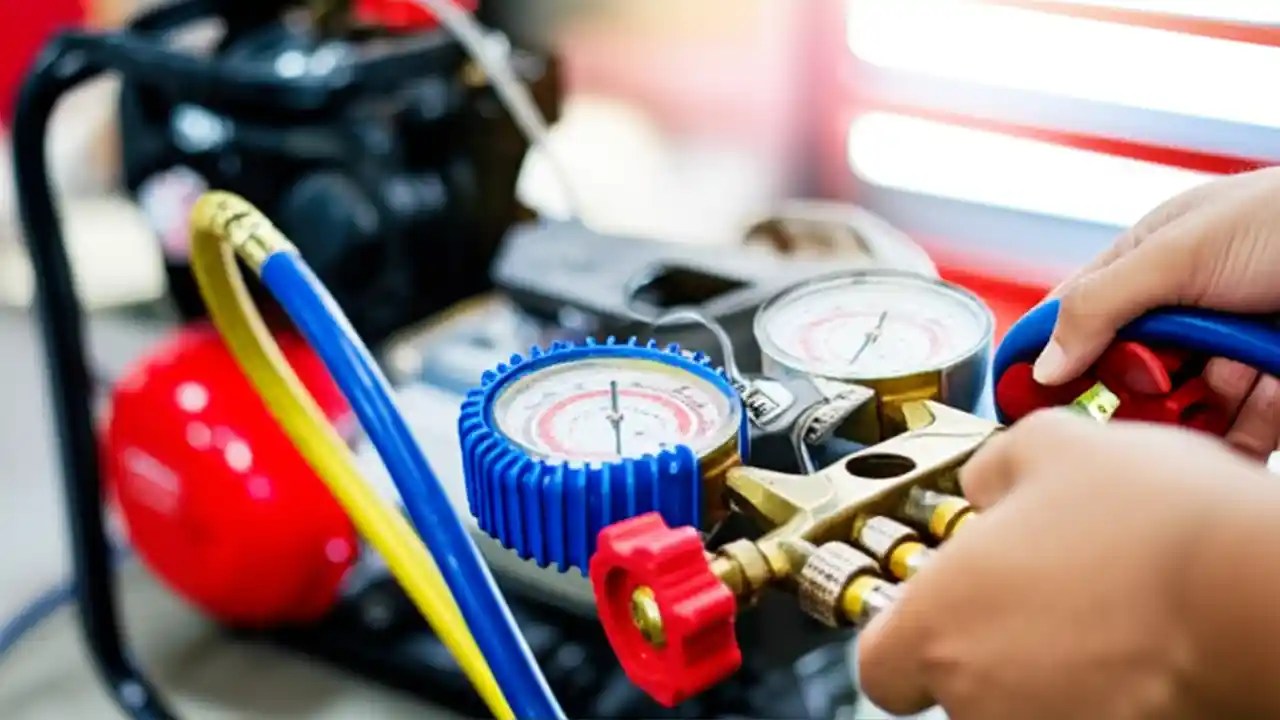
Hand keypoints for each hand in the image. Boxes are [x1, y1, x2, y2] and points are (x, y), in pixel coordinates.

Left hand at [856, 411, 1279, 719]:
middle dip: (988, 636)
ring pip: (1019, 700)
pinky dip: (1099, 684)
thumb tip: (981, 486)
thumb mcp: (1050, 445)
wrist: (1253, 590)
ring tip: (1099, 602)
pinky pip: (1081, 709)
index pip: (880, 663)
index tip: (939, 602)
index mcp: (938, 622)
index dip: (905, 632)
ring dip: (1043, 660)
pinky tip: (1134, 638)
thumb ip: (989, 469)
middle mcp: (977, 694)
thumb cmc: (1153, 526)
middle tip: (1039, 584)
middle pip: (956, 679)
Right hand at [1036, 167, 1279, 458]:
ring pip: (1181, 405)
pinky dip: (1230, 439)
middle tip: (1140, 398)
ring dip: (1183, 418)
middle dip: (1130, 392)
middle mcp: (1187, 306)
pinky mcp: (1273, 384)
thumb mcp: (1179, 252)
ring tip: (1198, 412)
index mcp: (1150, 260)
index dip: (1046, 354)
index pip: (1076, 314)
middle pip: (1126, 371)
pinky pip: (1238, 427)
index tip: (1017, 398)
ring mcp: (1230, 347)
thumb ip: (1102, 305)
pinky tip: (1229, 439)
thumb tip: (1043, 363)